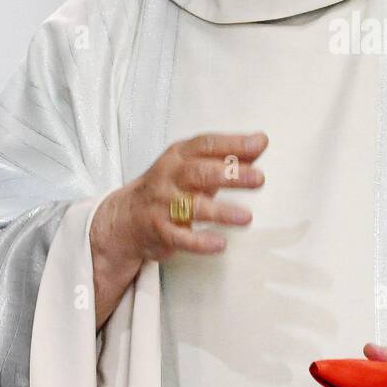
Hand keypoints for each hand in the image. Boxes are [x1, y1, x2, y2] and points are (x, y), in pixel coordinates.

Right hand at [90, 131, 267, 327]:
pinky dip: (200, 242)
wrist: (126, 217)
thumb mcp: (193, 165)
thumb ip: (226, 156)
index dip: (233, 144)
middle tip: (259, 179)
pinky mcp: (158, 230)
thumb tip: (260, 142)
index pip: (207, 144)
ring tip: (246, 217)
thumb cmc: (170, 186)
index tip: (260, 144)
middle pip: (200, 173)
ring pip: (191, 207)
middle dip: (230, 175)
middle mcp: (169, 176)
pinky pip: (180, 237)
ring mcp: (162, 204)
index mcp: (180, 155)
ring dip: (220, 212)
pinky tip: (220, 244)